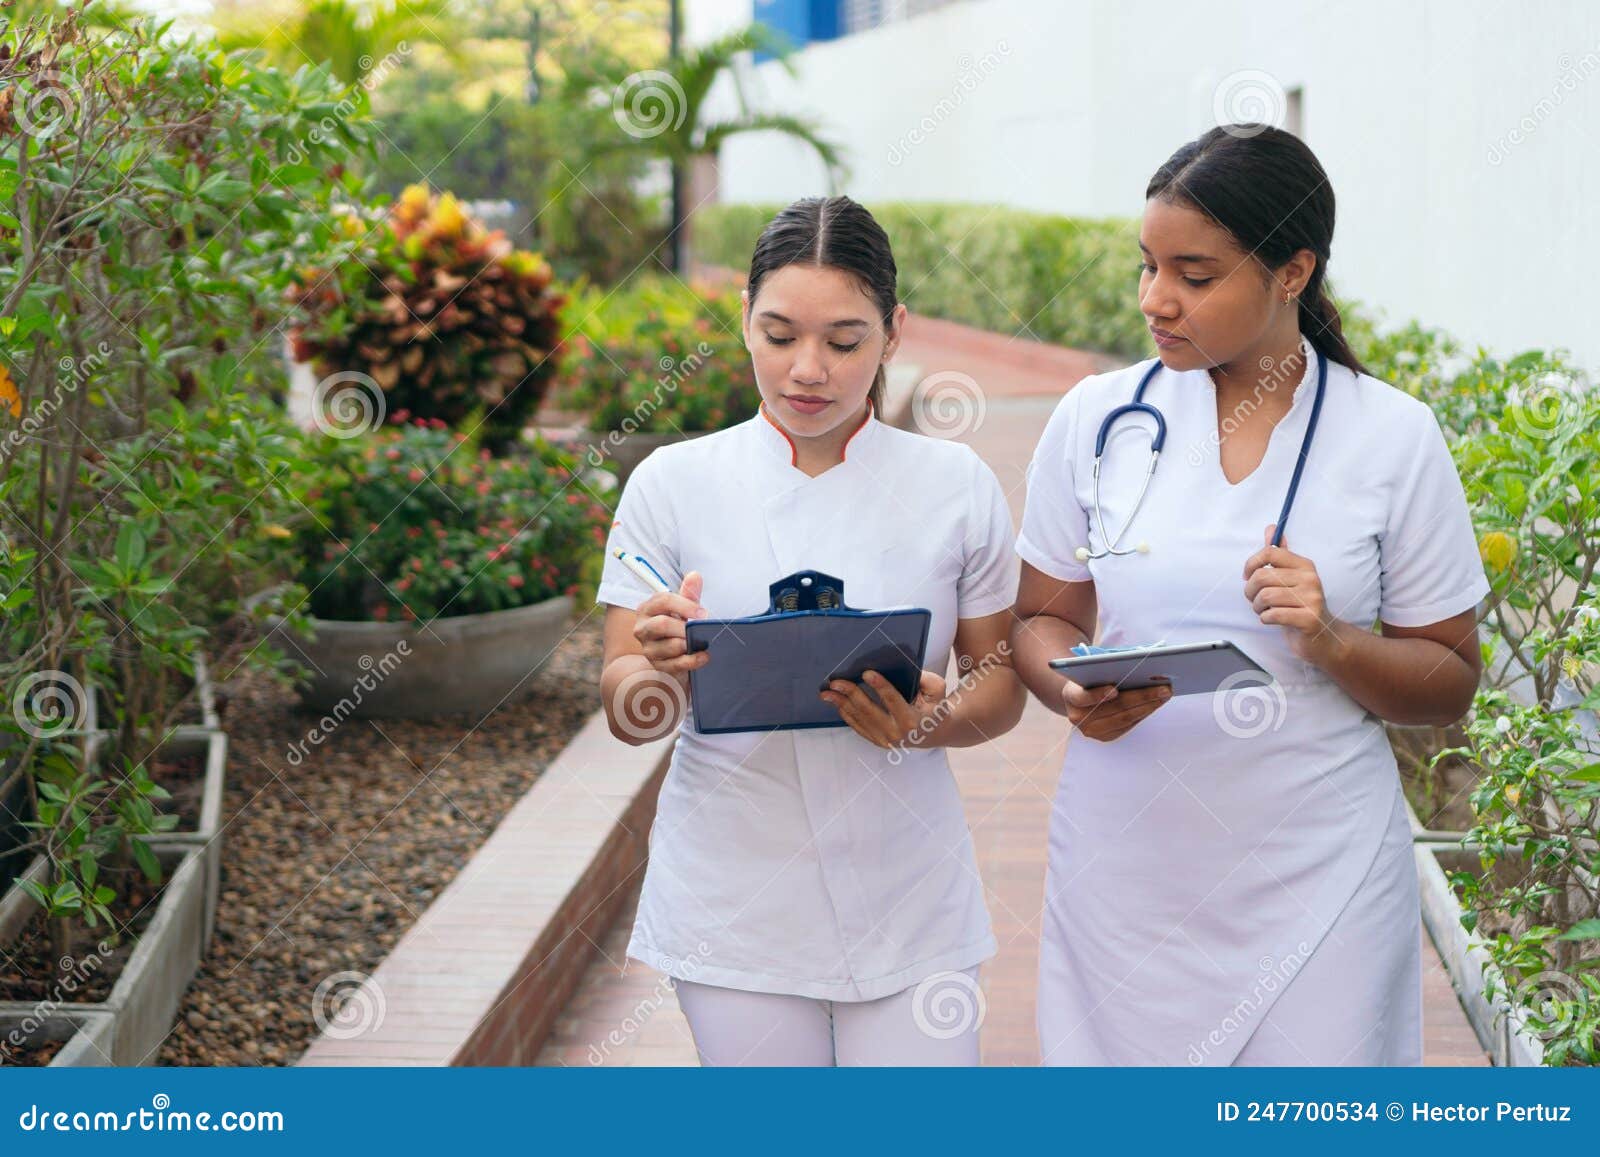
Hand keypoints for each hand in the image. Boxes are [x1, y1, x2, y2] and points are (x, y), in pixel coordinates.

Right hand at [632, 571, 709, 676]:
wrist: (674, 654)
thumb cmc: (677, 625)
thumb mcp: (684, 608)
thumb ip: (689, 593)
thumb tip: (695, 575)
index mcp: (648, 608)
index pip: (663, 601)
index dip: (685, 605)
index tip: (703, 613)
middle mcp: (643, 628)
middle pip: (662, 624)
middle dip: (685, 627)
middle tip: (702, 628)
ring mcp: (648, 648)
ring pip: (669, 646)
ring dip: (688, 644)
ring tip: (703, 642)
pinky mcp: (657, 666)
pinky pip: (675, 664)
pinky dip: (692, 660)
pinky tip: (704, 656)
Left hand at [820, 669, 946, 748]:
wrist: (935, 732)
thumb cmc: (935, 706)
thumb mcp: (938, 689)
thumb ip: (926, 679)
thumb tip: (905, 670)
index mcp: (912, 720)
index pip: (893, 700)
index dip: (880, 686)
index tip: (866, 673)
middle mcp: (897, 733)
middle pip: (870, 711)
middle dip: (851, 694)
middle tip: (836, 681)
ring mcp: (886, 740)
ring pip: (860, 719)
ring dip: (841, 704)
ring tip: (827, 693)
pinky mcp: (878, 741)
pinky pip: (858, 727)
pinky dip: (846, 714)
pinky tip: (837, 703)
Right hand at [1060, 677, 1171, 740]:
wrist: (1078, 696)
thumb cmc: (1089, 675)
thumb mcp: (1091, 668)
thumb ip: (1106, 667)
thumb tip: (1139, 664)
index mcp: (1070, 696)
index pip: (1082, 697)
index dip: (1098, 695)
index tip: (1114, 690)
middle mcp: (1077, 717)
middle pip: (1113, 709)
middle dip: (1141, 697)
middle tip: (1163, 688)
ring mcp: (1091, 730)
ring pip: (1125, 719)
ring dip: (1148, 706)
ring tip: (1165, 694)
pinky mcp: (1104, 737)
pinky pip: (1128, 725)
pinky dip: (1144, 713)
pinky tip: (1156, 703)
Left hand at [1242, 524, 1348, 667]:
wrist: (1322, 636)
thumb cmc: (1299, 605)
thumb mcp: (1290, 578)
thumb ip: (1279, 555)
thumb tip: (1271, 528)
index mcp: (1304, 565)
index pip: (1270, 552)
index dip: (1251, 564)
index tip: (1247, 576)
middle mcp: (1310, 578)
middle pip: (1262, 576)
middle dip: (1250, 591)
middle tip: (1254, 599)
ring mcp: (1312, 599)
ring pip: (1265, 596)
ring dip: (1257, 606)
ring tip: (1264, 610)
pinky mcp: (1309, 619)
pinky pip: (1273, 614)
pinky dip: (1265, 618)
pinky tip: (1271, 619)